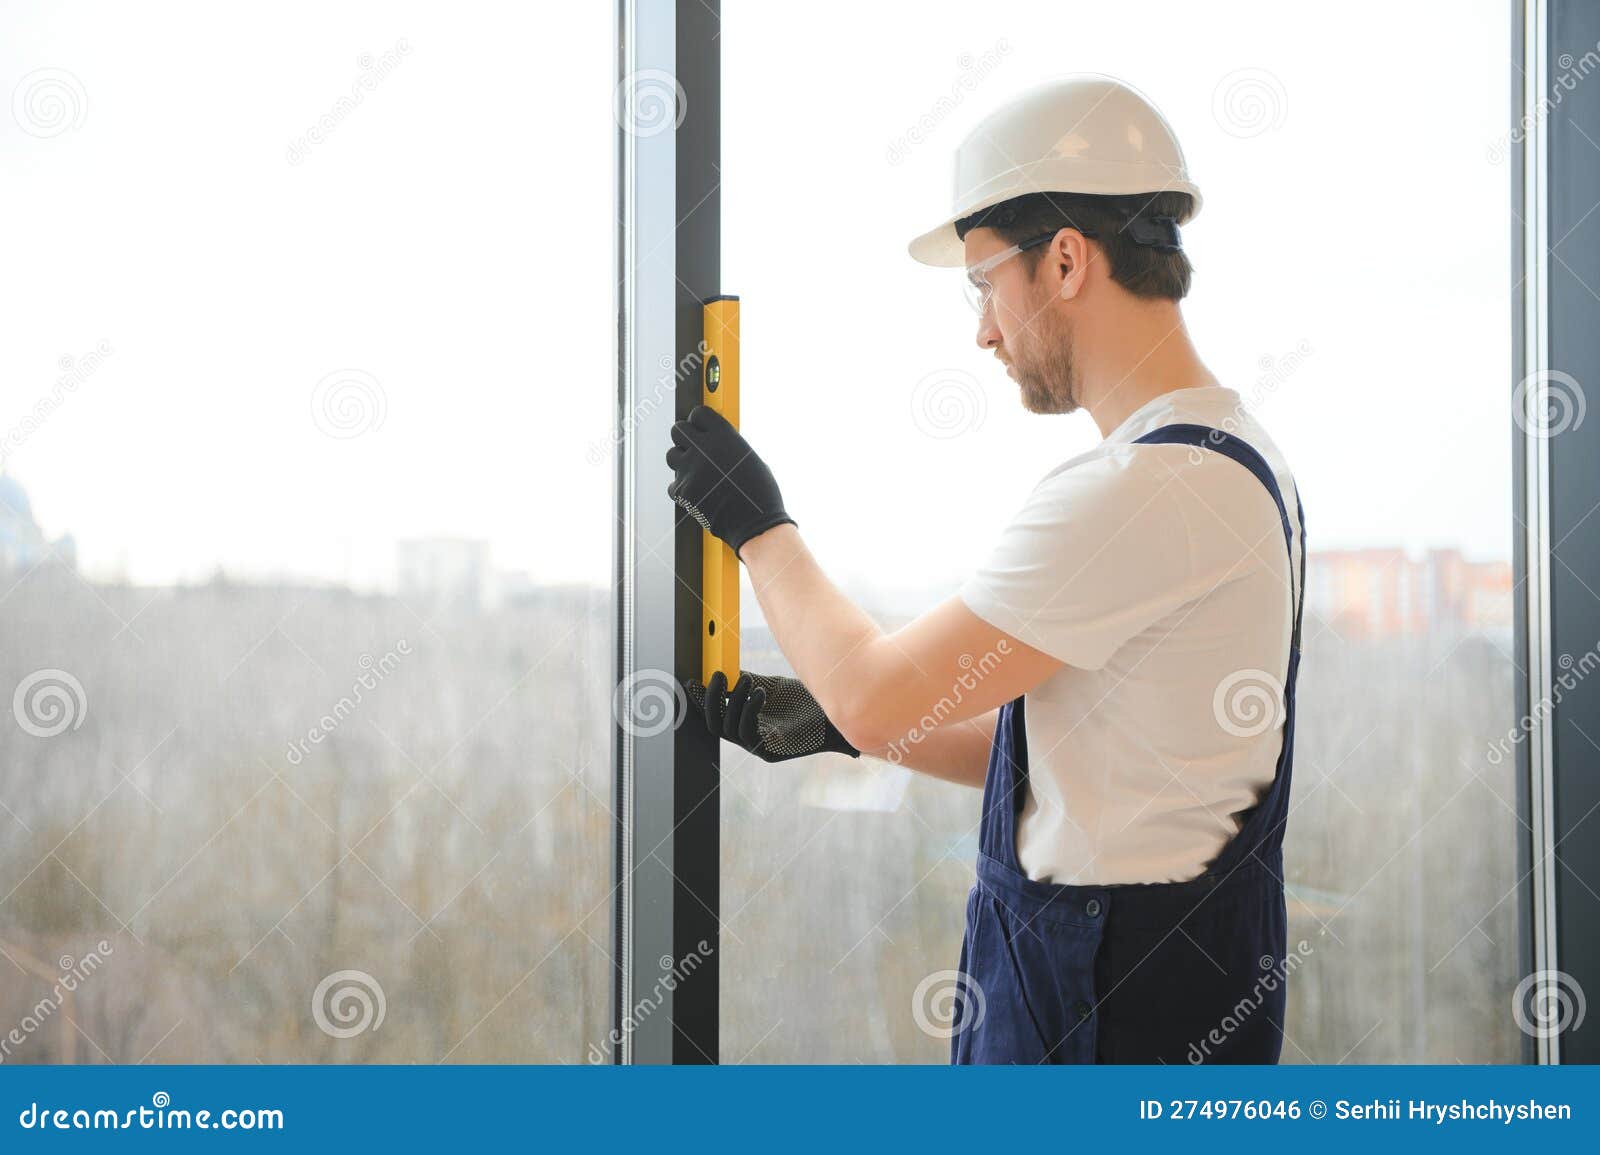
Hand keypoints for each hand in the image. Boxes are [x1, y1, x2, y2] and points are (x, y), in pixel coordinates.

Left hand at [666, 406, 794, 556]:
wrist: (756, 525)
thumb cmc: (760, 493)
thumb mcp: (748, 458)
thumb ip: (727, 446)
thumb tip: (714, 442)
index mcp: (724, 435)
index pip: (699, 414)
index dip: (699, 422)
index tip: (700, 428)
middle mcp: (704, 448)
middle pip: (678, 430)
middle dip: (684, 438)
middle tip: (693, 447)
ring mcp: (690, 470)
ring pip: (671, 455)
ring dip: (681, 462)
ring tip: (697, 472)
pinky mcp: (683, 491)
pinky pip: (674, 484)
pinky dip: (683, 489)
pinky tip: (699, 494)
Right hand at [684, 671, 857, 762]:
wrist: (836, 716)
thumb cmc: (806, 702)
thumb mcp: (772, 687)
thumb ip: (748, 682)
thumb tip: (725, 672)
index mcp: (747, 723)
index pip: (716, 713)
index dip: (701, 699)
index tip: (691, 681)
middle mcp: (749, 738)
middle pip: (716, 724)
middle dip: (711, 699)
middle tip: (716, 676)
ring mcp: (759, 748)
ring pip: (731, 729)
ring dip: (734, 701)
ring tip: (744, 680)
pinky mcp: (772, 753)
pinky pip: (751, 734)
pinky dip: (750, 711)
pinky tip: (758, 692)